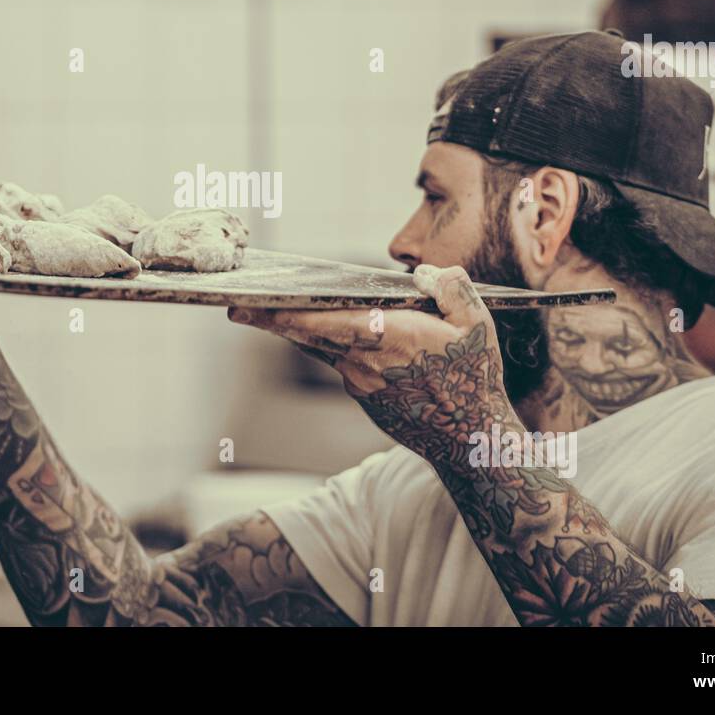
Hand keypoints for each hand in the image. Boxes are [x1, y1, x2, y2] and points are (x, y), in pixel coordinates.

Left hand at [228, 266, 514, 459]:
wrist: (471, 441)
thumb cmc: (474, 378)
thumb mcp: (477, 324)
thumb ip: (450, 287)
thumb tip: (423, 272)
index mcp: (388, 336)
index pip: (320, 322)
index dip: (280, 314)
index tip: (246, 307)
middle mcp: (364, 361)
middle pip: (308, 336)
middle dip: (273, 321)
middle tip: (238, 308)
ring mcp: (360, 383)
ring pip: (323, 350)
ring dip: (300, 334)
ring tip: (275, 315)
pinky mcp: (364, 397)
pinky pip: (342, 365)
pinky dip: (334, 350)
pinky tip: (338, 338)